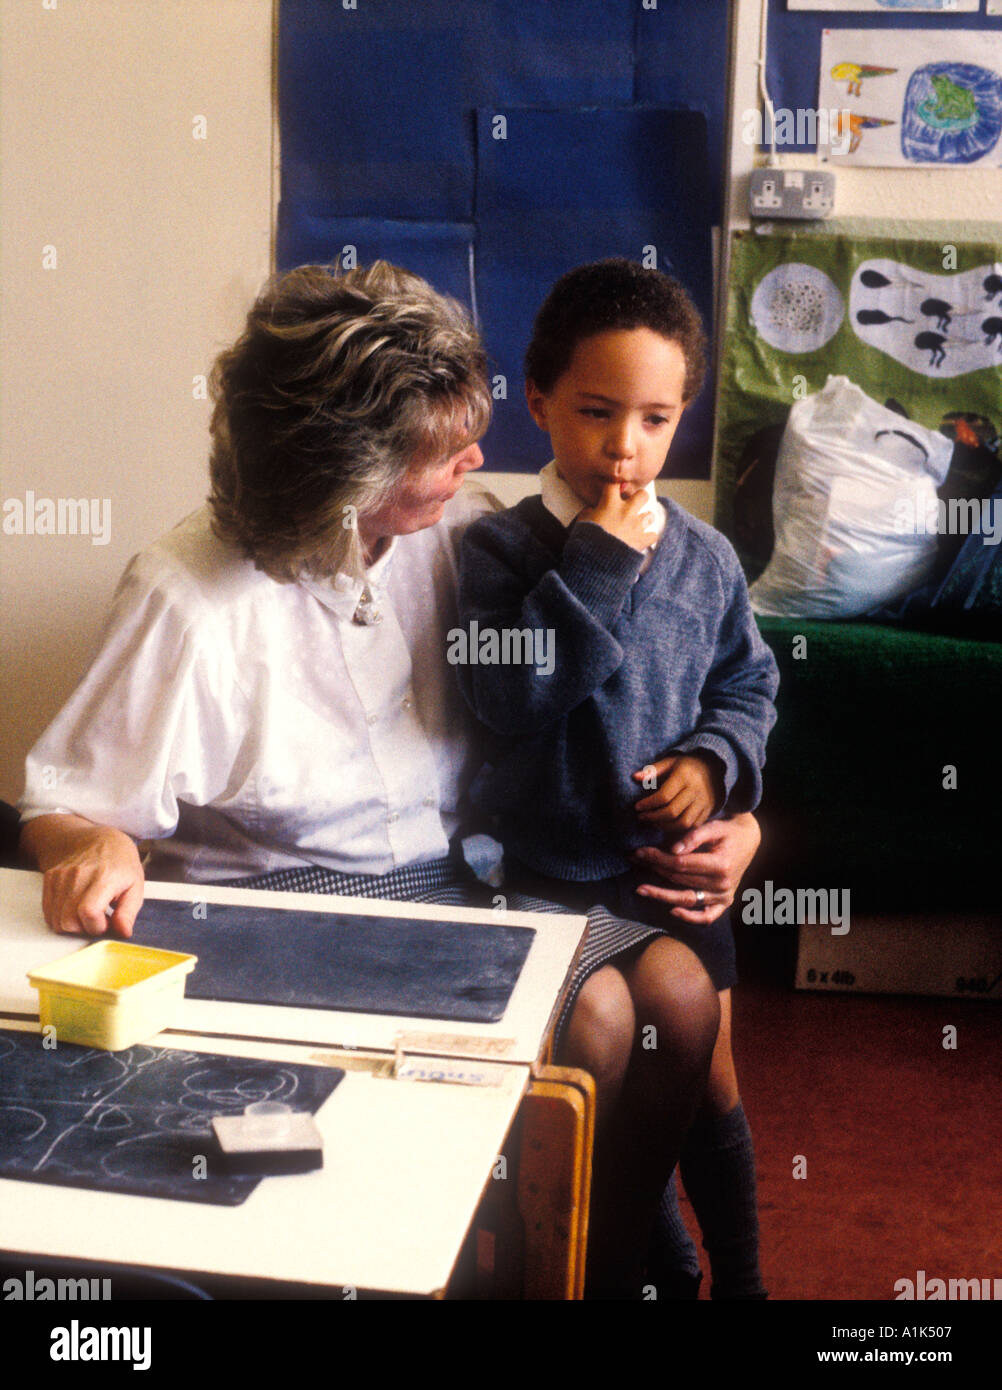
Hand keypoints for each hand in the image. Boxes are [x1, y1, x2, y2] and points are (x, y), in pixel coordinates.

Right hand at [19, 814, 144, 937]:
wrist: (98, 840)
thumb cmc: (120, 864)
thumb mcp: (136, 886)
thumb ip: (128, 912)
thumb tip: (122, 933)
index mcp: (104, 877)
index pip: (89, 912)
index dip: (97, 927)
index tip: (107, 922)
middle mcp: (79, 875)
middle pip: (68, 921)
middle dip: (84, 929)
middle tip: (98, 919)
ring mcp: (61, 876)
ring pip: (56, 920)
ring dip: (72, 925)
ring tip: (88, 912)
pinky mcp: (50, 878)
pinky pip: (48, 912)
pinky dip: (61, 917)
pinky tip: (75, 908)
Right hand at [577, 483, 657, 552]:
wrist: (596, 560)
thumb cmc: (586, 540)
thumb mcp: (582, 523)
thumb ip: (588, 513)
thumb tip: (592, 510)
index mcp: (610, 504)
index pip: (614, 484)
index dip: (614, 486)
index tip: (614, 490)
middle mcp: (626, 511)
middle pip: (643, 495)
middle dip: (639, 498)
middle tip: (633, 505)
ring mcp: (636, 525)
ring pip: (650, 515)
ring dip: (644, 519)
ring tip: (636, 525)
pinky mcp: (642, 540)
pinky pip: (652, 535)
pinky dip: (648, 537)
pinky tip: (641, 539)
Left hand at [631, 811, 761, 922]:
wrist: (748, 841)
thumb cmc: (727, 832)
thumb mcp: (713, 827)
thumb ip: (694, 837)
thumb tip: (673, 851)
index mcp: (721, 865)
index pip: (681, 864)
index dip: (658, 858)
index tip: (640, 852)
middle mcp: (723, 884)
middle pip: (680, 880)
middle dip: (655, 869)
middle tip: (635, 861)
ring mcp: (724, 896)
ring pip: (687, 898)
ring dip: (661, 894)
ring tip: (640, 888)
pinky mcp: (724, 903)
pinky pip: (706, 917)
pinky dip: (690, 917)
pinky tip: (672, 910)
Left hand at [632, 753, 721, 830]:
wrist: (714, 768)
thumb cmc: (685, 766)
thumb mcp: (669, 762)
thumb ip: (652, 770)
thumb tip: (635, 777)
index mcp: (684, 776)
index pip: (664, 796)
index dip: (648, 804)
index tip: (637, 807)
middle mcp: (696, 791)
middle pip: (672, 812)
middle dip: (654, 817)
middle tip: (641, 817)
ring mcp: (704, 802)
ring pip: (683, 823)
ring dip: (665, 826)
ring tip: (652, 822)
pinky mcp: (708, 811)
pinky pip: (693, 826)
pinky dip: (678, 829)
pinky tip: (666, 826)